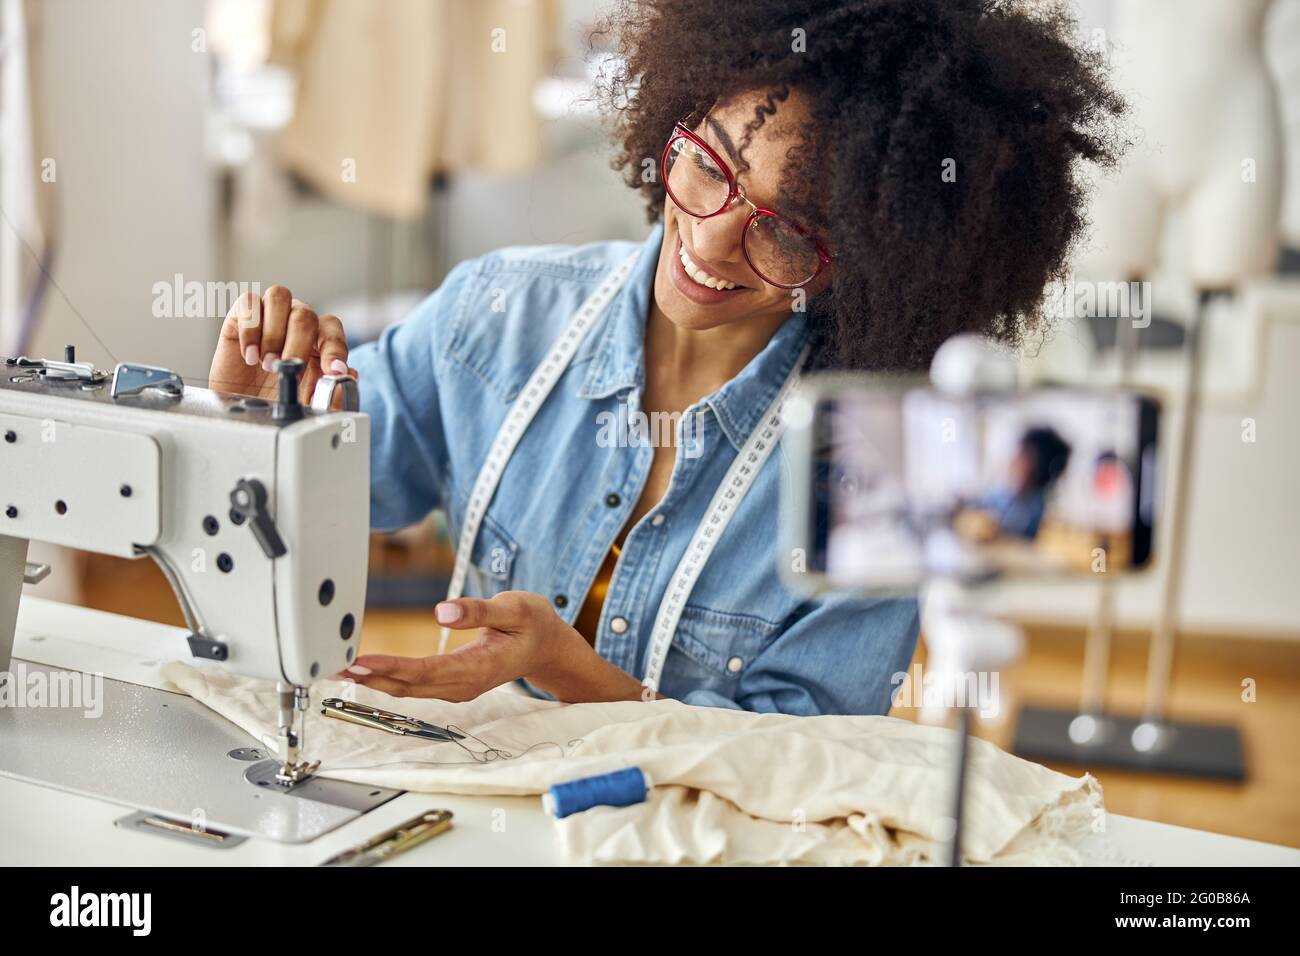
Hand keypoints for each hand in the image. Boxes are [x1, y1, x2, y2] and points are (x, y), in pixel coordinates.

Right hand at [208, 285, 356, 402]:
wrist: (240, 412)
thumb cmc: (275, 403)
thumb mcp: (308, 407)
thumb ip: (332, 396)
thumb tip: (349, 375)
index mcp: (318, 342)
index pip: (332, 330)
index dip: (335, 348)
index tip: (333, 371)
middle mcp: (295, 324)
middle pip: (305, 315)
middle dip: (296, 345)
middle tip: (284, 369)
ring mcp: (269, 316)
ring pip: (279, 297)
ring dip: (273, 333)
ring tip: (265, 363)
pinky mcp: (240, 315)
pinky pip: (248, 302)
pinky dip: (249, 329)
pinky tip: (248, 356)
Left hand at [339, 592, 589, 700]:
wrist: (547, 646)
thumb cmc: (533, 625)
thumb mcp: (515, 609)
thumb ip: (480, 611)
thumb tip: (442, 611)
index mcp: (479, 667)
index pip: (425, 671)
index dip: (391, 668)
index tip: (361, 662)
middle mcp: (464, 684)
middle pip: (410, 686)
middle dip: (372, 678)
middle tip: (336, 667)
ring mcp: (457, 686)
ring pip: (409, 689)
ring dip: (375, 681)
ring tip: (342, 670)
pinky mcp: (451, 682)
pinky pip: (415, 684)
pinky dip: (389, 678)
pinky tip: (368, 671)